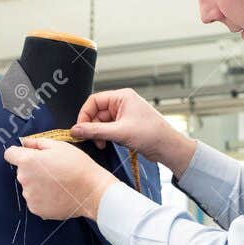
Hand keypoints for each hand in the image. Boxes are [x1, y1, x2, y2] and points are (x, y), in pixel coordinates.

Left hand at [2, 136, 117, 220]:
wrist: (91, 191)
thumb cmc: (78, 166)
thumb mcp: (59, 146)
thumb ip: (37, 143)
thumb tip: (25, 143)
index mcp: (27, 161)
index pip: (9, 154)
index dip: (19, 153)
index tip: (28, 155)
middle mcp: (24, 179)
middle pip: (21, 171)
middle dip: (33, 169)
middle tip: (52, 170)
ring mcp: (29, 196)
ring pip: (29, 187)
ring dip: (38, 185)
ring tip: (57, 184)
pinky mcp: (36, 209)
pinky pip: (35, 200)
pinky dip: (44, 198)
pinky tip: (57, 194)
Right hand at [72, 88, 195, 175]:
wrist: (168, 147)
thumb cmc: (151, 134)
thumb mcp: (119, 132)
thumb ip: (95, 131)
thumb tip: (75, 130)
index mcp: (122, 97)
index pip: (94, 100)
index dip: (84, 114)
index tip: (79, 128)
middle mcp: (122, 103)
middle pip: (97, 112)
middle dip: (92, 127)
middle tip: (92, 140)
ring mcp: (124, 115)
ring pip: (102, 122)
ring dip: (99, 134)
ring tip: (102, 144)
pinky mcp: (126, 126)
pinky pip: (109, 129)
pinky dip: (106, 137)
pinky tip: (109, 144)